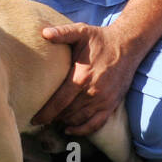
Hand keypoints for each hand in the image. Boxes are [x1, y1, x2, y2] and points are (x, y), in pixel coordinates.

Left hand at [32, 21, 141, 136]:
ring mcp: (103, 100)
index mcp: (82, 76)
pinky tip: (70, 129)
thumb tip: (44, 33)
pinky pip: (95, 124)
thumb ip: (62, 33)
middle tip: (41, 119)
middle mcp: (92, 92)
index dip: (45, 113)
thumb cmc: (100, 39)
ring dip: (64, 122)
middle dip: (52, 118)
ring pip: (78, 119)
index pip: (59, 102)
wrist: (127, 45)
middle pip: (66, 113)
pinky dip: (82, 130)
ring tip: (52, 121)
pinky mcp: (111, 104)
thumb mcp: (81, 31)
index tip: (34, 119)